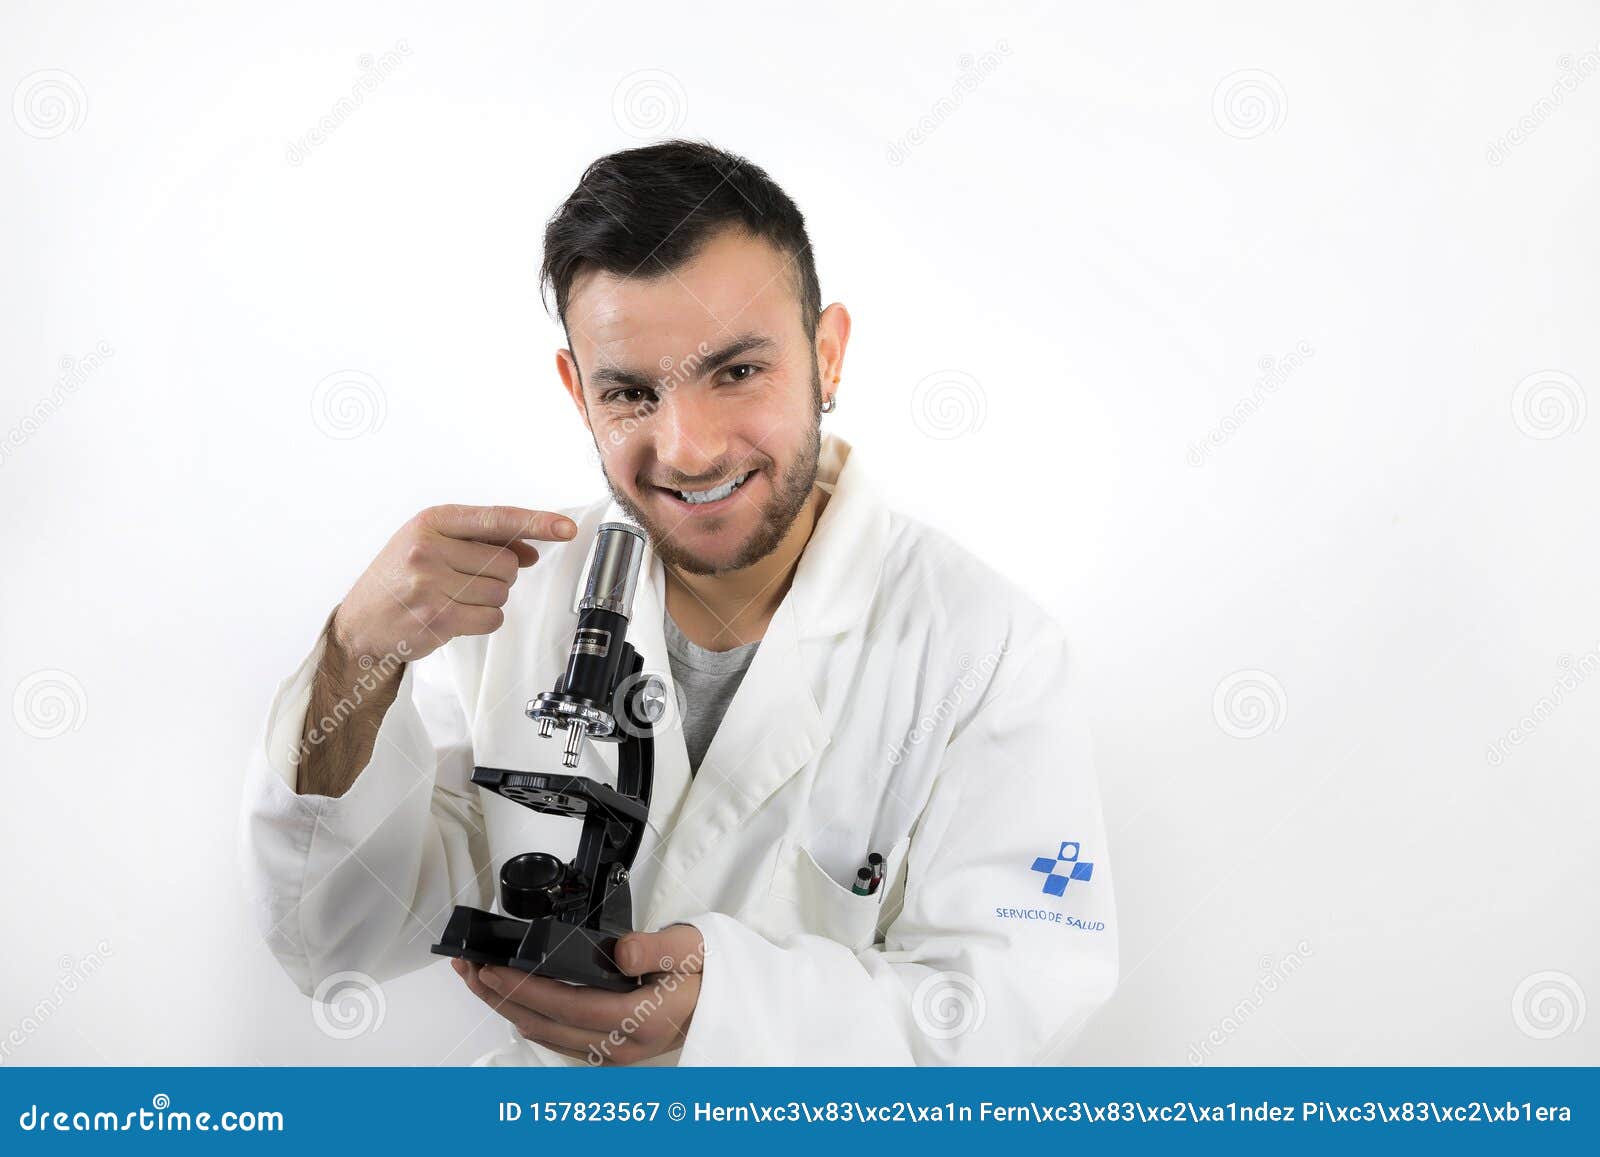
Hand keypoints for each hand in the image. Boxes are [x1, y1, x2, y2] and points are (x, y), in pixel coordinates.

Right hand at [332, 504, 576, 663]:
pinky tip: (457, 615)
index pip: (496, 519)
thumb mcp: (431, 545)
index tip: (566, 528)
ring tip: (456, 597)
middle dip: (502, 575)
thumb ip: (481, 542)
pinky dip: (484, 619)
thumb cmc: (398, 580)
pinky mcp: (438, 618)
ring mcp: (432, 584)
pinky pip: (492, 618)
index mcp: (430, 522)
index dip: (537, 523)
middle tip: (469, 580)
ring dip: (490, 599)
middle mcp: (429, 549)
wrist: (359, 624)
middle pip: (507, 561)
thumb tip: (533, 551)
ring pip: (502, 591)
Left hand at [452, 924, 705, 1064]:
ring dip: (505, 1008)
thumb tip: (622, 952)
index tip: (493, 969)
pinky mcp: (606, 1049)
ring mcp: (612, 1052)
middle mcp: (621, 1044)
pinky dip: (526, 1015)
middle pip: (544, 1026)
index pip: (568, 1006)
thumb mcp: (692, 947)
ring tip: (477, 978)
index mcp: (641, 1019)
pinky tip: (511, 997)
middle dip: (498, 997)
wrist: (726, 1002)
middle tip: (468, 968)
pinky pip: (556, 1037)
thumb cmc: (709, 972)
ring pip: (544, 1035)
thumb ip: (657, 948)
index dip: (523, 989)